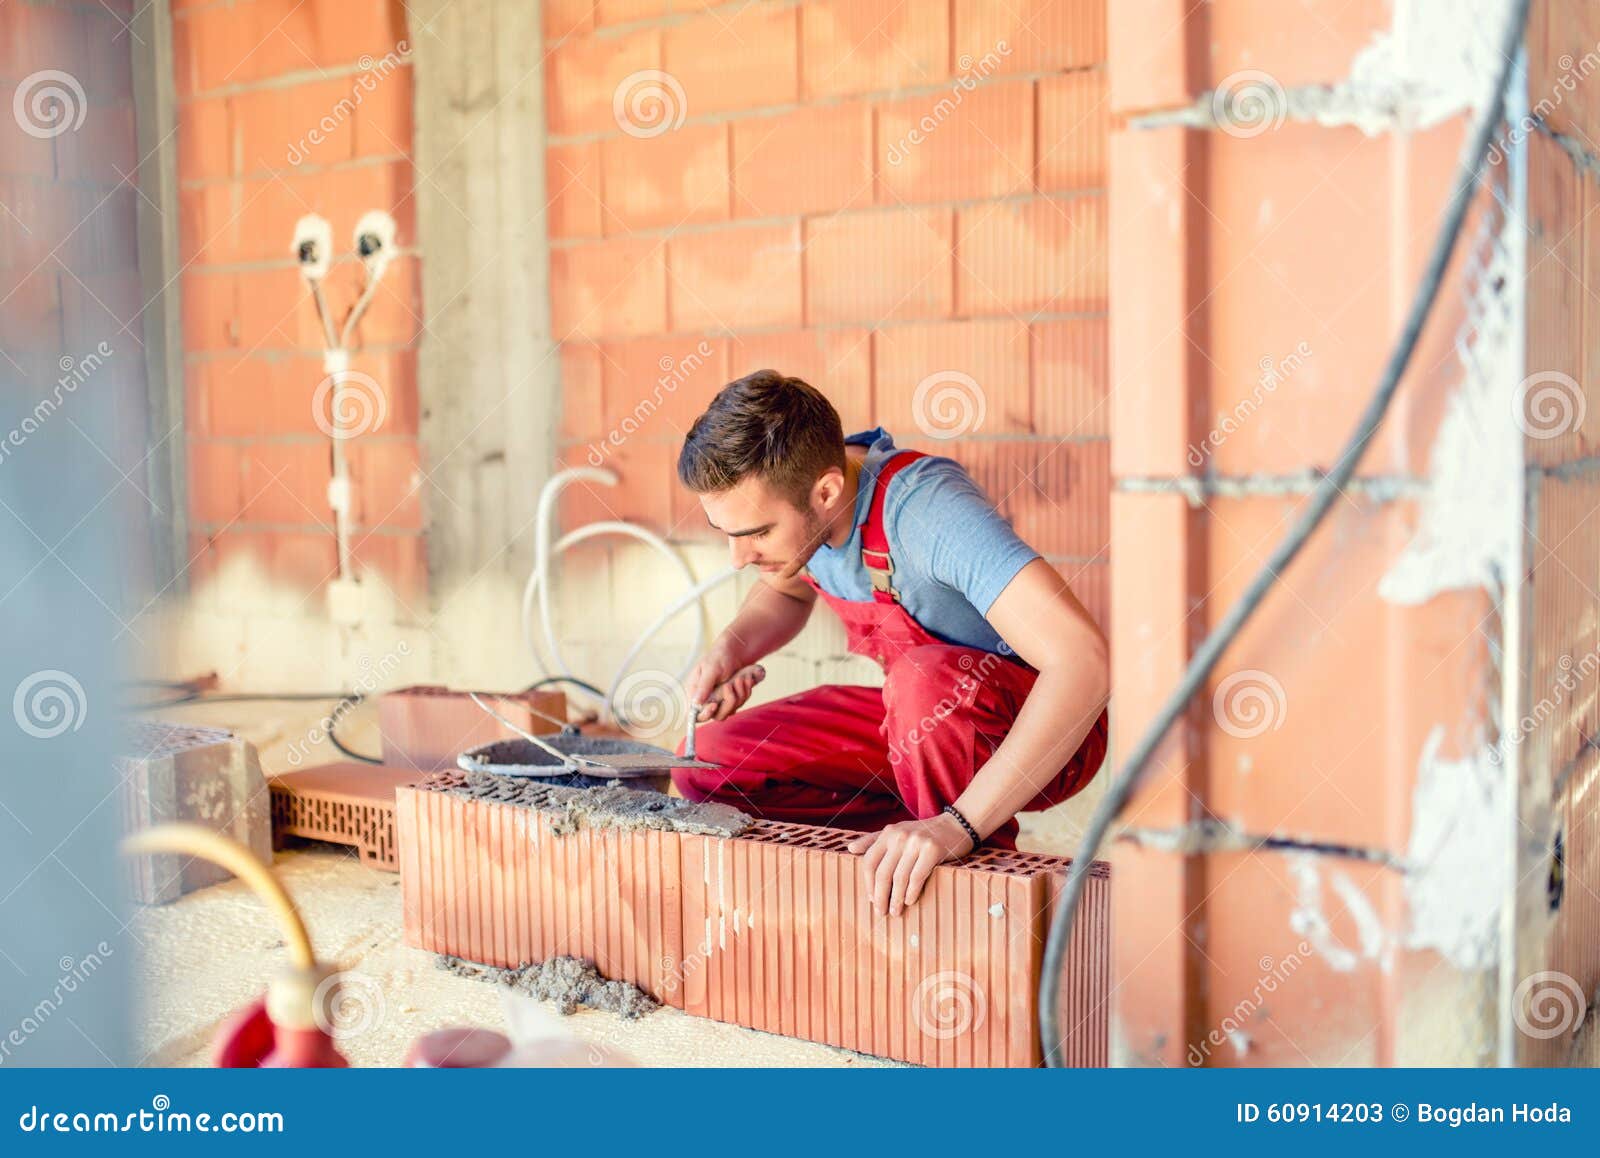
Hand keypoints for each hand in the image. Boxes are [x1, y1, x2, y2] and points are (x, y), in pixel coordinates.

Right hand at [684, 649, 764, 722]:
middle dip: (728, 701)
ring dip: (740, 694)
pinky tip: (746, 679)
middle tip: (731, 685)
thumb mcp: (711, 669)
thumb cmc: (720, 656)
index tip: (715, 705)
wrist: (736, 651)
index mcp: (696, 691)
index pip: (694, 713)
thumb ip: (703, 687)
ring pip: (731, 710)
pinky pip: (740, 703)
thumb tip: (695, 703)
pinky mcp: (732, 698)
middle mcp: (707, 698)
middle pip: (717, 715)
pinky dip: (745, 692)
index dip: (704, 714)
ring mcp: (721, 699)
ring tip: (740, 678)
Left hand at [847, 812, 975, 915]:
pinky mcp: (932, 849)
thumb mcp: (897, 831)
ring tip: (896, 912)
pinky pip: (917, 876)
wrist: (956, 825)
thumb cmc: (924, 833)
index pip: (870, 862)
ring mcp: (916, 842)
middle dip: (880, 896)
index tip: (872, 899)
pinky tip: (909, 901)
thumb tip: (850, 848)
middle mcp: (899, 836)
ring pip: (899, 878)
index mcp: (888, 833)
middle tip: (881, 912)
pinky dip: (911, 892)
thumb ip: (874, 839)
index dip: (868, 884)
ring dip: (896, 899)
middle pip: (882, 873)